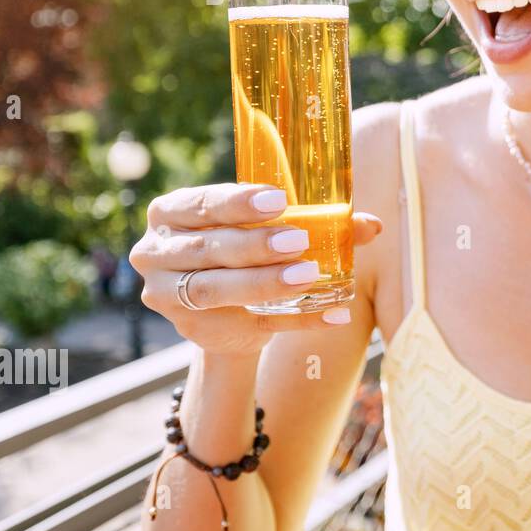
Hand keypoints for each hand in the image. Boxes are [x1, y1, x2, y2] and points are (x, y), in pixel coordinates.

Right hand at [129, 183, 383, 357]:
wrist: (230, 311)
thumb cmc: (247, 250)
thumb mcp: (269, 227)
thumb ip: (316, 222)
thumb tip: (372, 225)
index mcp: (170, 213)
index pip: (202, 204)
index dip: (238, 203)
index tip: (278, 200)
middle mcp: (157, 253)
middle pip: (208, 249)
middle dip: (255, 245)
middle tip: (298, 241)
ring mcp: (168, 295)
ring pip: (215, 290)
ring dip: (265, 283)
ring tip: (308, 276)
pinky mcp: (196, 330)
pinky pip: (249, 324)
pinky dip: (296, 321)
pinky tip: (332, 314)